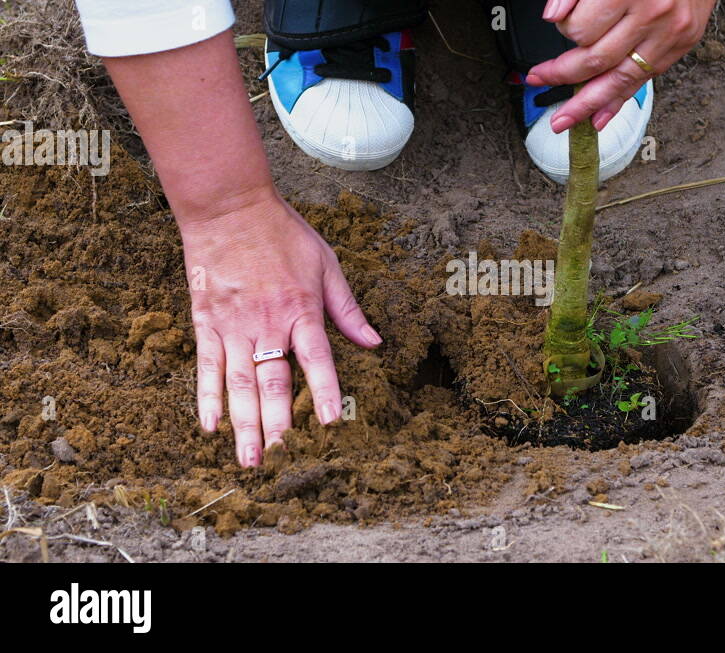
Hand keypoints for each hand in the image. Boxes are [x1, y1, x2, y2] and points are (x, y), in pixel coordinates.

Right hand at [179, 188, 381, 467]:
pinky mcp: (207, 322)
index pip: (316, 359)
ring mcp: (233, 325)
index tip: (331, 423)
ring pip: (238, 383)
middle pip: (273, 381)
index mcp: (301, 309)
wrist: (228, 207)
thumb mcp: (326, 264)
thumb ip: (347, 308)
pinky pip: (206, 366)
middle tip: (279, 459)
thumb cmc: (283, 234)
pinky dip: (207, 397)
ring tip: (248, 459)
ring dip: (244, 423)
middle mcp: (267, 323)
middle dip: (277, 424)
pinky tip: (211, 427)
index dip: (325, 391)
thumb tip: (375, 343)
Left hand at [526, 0, 716, 131]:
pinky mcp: (681, 44)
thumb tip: (553, 16)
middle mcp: (651, 13)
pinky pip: (644, 80)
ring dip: (587, 104)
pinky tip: (600, 117)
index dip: (563, 32)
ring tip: (564, 119)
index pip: (581, 29)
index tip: (558, 26)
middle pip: (596, 60)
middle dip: (562, 75)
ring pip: (619, 79)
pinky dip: (619, 101)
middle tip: (538, 81)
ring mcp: (669, 32)